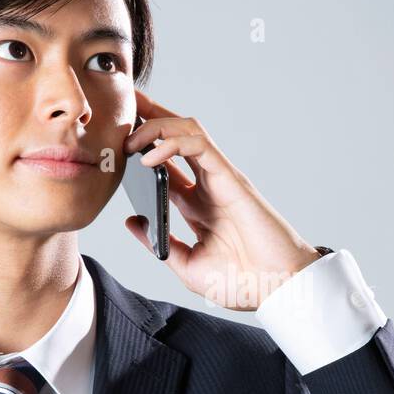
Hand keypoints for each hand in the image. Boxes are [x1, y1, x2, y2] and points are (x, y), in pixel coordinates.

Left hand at [122, 88, 322, 310]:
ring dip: (157, 126)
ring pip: (188, 131)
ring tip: (130, 140)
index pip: (166, 163)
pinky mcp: (232, 179)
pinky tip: (150, 157)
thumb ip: (160, 243)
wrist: (277, 290)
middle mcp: (209, 185)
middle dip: (150, 115)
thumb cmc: (244, 282)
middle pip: (177, 136)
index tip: (116, 139)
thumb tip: (133, 222)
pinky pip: (200, 146)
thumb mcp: (188, 266)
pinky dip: (173, 143)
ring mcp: (221, 179)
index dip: (142, 145)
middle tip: (125, 103)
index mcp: (198, 205)